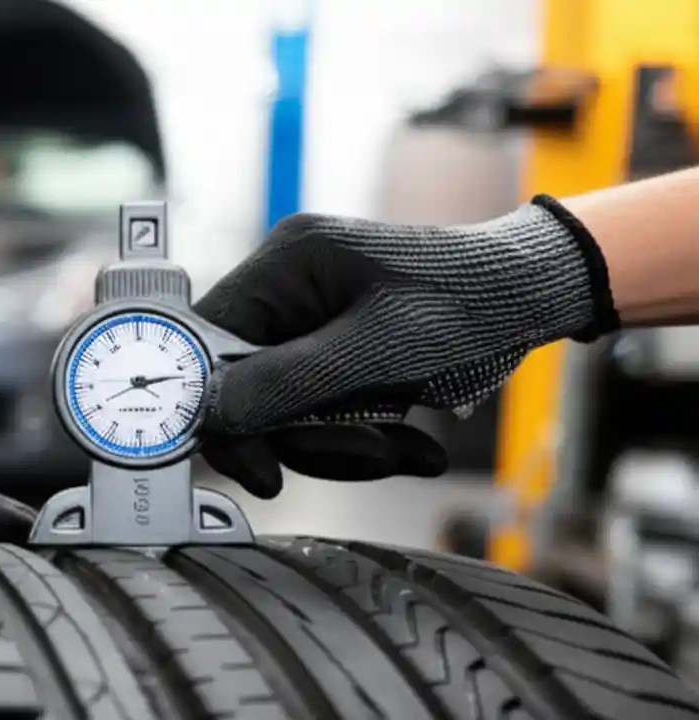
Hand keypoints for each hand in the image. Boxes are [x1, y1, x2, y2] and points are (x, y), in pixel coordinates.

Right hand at [194, 195, 618, 497]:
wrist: (538, 295)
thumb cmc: (469, 302)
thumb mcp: (377, 349)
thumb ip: (288, 380)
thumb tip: (212, 413)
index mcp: (285, 262)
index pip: (206, 340)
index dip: (219, 407)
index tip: (258, 465)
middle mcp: (288, 286)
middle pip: (249, 384)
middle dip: (305, 435)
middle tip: (367, 458)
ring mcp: (311, 317)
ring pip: (287, 405)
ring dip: (343, 443)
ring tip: (406, 453)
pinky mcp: (337, 347)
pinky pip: (323, 406)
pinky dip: (364, 435)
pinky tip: (412, 445)